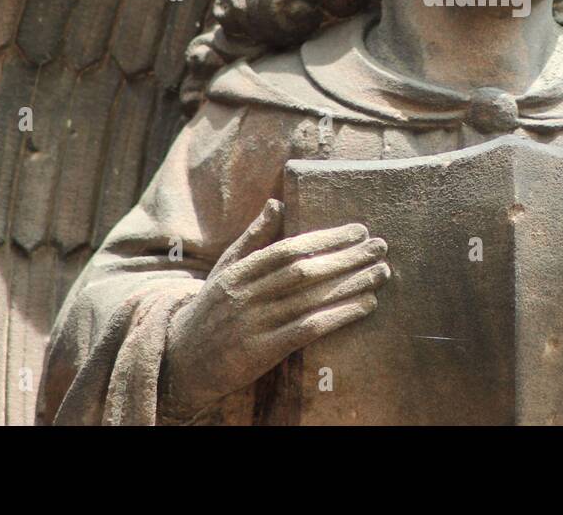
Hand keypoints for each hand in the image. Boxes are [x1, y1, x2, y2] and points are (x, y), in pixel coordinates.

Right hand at [160, 199, 388, 417]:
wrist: (182, 361)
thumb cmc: (212, 308)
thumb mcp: (227, 269)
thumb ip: (254, 238)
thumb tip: (278, 202)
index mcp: (240, 271)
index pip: (290, 248)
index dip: (327, 238)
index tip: (358, 230)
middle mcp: (247, 295)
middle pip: (305, 271)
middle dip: (347, 257)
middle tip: (380, 247)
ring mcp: (254, 324)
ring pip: (311, 299)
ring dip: (351, 285)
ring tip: (381, 274)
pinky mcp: (262, 352)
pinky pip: (308, 329)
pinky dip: (339, 316)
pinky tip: (364, 306)